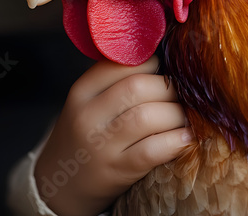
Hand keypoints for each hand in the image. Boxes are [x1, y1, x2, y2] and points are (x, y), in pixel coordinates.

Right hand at [34, 56, 193, 215]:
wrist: (61, 185)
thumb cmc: (86, 136)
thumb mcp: (89, 103)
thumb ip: (119, 80)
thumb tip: (169, 62)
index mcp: (82, 91)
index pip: (123, 64)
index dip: (153, 64)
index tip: (167, 72)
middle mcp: (88, 115)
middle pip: (138, 87)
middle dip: (170, 89)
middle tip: (183, 96)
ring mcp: (100, 145)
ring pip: (148, 117)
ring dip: (177, 114)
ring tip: (186, 116)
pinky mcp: (117, 170)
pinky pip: (153, 150)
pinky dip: (176, 141)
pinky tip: (187, 138)